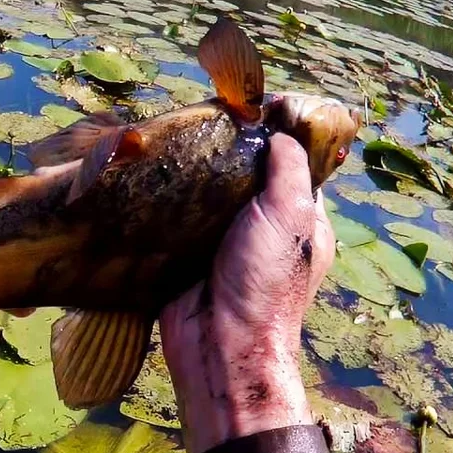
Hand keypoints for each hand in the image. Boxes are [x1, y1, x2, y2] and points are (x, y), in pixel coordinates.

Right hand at [160, 134, 333, 452]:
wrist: (218, 345)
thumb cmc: (265, 282)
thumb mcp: (291, 216)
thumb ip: (288, 171)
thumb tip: (278, 130)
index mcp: (300, 218)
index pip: (293, 165)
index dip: (276, 136)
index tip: (248, 107)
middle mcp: (262, 228)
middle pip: (244, 177)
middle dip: (224, 152)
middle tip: (198, 119)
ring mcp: (221, 243)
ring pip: (207, 196)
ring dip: (192, 175)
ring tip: (170, 140)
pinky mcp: (185, 256)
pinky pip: (176, 219)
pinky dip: (166, 201)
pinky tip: (152, 176)